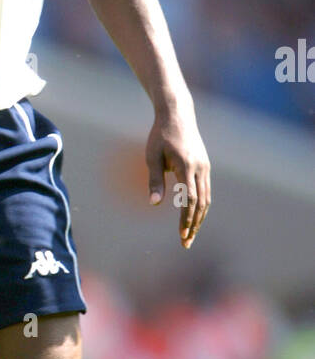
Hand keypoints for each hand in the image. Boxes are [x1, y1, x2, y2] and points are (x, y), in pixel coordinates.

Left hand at [145, 108, 210, 248]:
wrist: (177, 115)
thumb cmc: (160, 136)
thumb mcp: (152, 156)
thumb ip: (154, 180)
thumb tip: (154, 204)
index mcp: (186, 166)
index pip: (190, 199)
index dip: (187, 219)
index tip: (182, 235)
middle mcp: (200, 168)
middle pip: (201, 203)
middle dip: (194, 225)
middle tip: (186, 243)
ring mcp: (205, 167)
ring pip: (206, 199)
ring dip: (199, 218)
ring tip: (190, 235)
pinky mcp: (205, 166)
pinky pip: (206, 191)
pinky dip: (201, 207)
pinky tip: (194, 217)